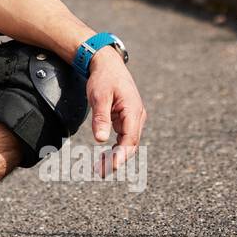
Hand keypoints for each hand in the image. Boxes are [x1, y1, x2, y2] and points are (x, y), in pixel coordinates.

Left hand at [85, 47, 146, 176]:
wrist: (107, 63)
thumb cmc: (103, 78)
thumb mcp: (99, 96)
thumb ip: (101, 118)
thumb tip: (101, 140)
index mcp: (133, 111)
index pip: (130, 139)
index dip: (121, 155)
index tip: (112, 168)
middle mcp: (137, 116)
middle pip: (130, 144)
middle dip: (117, 160)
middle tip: (100, 172)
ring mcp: (133, 118)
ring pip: (127, 143)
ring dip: (115, 156)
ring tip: (99, 169)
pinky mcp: (127, 119)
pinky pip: (123, 138)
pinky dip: (115, 148)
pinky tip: (104, 158)